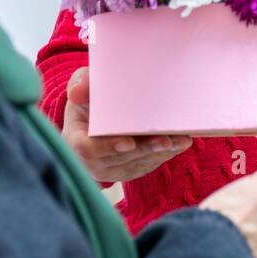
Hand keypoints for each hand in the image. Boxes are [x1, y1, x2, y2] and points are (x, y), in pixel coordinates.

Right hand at [62, 68, 192, 182]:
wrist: (93, 118)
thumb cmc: (88, 100)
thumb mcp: (81, 87)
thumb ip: (80, 85)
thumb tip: (77, 92)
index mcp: (75, 141)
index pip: (89, 149)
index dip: (108, 146)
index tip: (128, 142)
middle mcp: (92, 163)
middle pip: (121, 158)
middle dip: (144, 149)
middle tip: (165, 140)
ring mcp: (111, 171)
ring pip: (138, 164)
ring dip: (160, 152)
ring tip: (180, 140)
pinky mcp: (128, 172)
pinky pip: (147, 165)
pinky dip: (165, 154)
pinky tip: (180, 143)